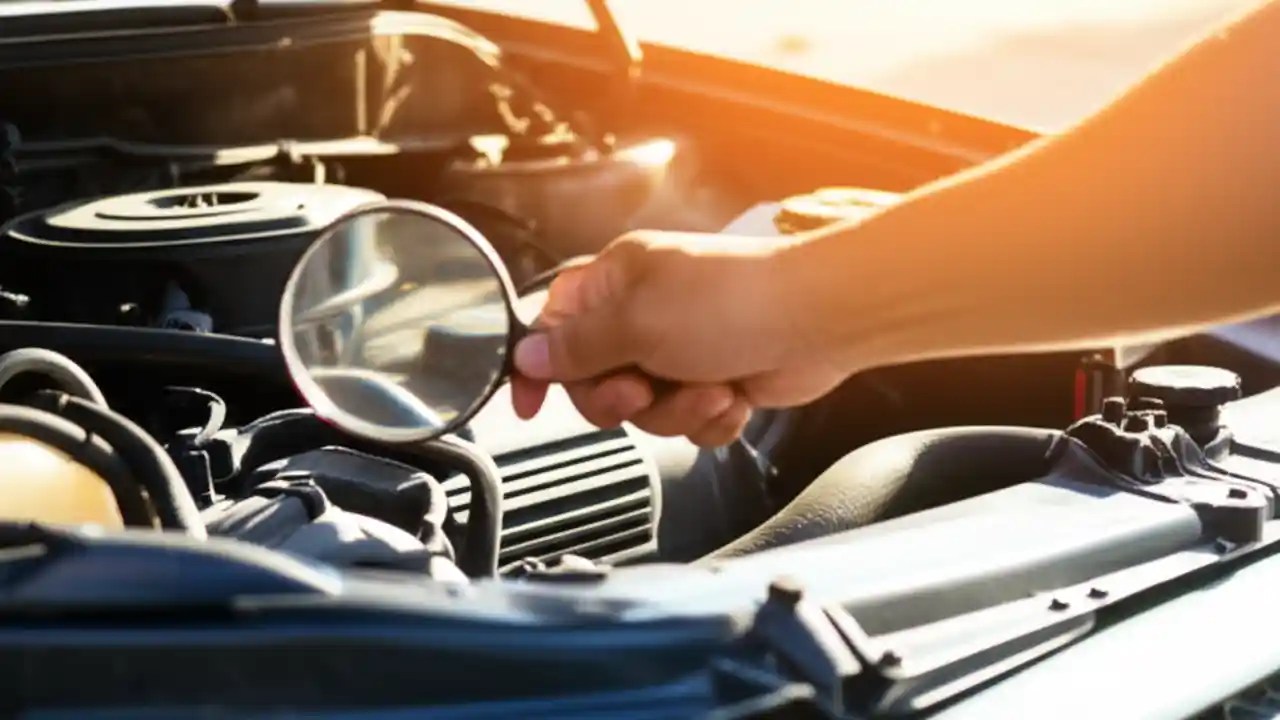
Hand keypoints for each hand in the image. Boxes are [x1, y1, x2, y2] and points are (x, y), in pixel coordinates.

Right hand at [510, 230, 849, 445]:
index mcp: (614, 282)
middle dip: (621, 399)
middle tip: (642, 389)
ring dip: (676, 410)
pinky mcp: (714, 379)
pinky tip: (731, 396)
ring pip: (644, 411)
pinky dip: (708, 418)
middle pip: (595, 381)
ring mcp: (680, 348)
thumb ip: (577, 346)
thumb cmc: (732, 302)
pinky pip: (686, 422)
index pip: (551, 325)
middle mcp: (643, 313)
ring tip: (708, 386)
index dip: (537, 367)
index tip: (529, 405)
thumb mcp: (636, 323)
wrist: (816, 321)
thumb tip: (529, 357)